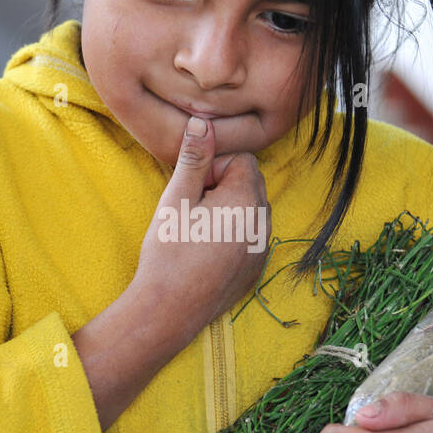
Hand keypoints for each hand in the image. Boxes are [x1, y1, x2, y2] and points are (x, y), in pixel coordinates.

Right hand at [132, 115, 271, 337]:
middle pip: (249, 183)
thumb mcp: (176, 198)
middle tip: (192, 208)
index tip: (191, 189)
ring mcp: (262, 248)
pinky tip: (205, 251)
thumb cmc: (168, 252)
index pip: (241, 160)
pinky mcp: (256, 268)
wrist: (169, 310)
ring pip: (250, 210)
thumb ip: (193, 157)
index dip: (212, 168)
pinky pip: (250, 237)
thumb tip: (203, 121)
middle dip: (222, 186)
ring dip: (227, 210)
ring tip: (197, 230)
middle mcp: (263, 222)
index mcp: (247, 200)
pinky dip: (232, 235)